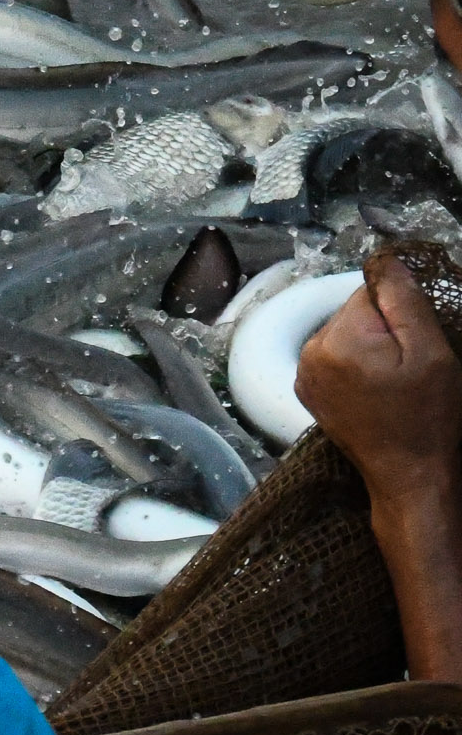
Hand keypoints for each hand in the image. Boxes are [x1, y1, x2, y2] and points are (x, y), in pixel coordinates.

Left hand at [295, 255, 461, 503]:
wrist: (408, 474)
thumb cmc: (426, 418)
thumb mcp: (430, 353)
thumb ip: (404, 300)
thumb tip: (386, 259)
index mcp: (336, 340)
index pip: (368, 292)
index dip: (400, 312)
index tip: (415, 343)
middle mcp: (310, 351)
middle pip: (354, 312)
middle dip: (384, 330)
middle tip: (408, 367)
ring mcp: (304, 372)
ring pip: (346, 333)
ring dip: (371, 347)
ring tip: (393, 382)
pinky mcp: (308, 388)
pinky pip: (335, 356)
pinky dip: (357, 365)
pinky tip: (377, 390)